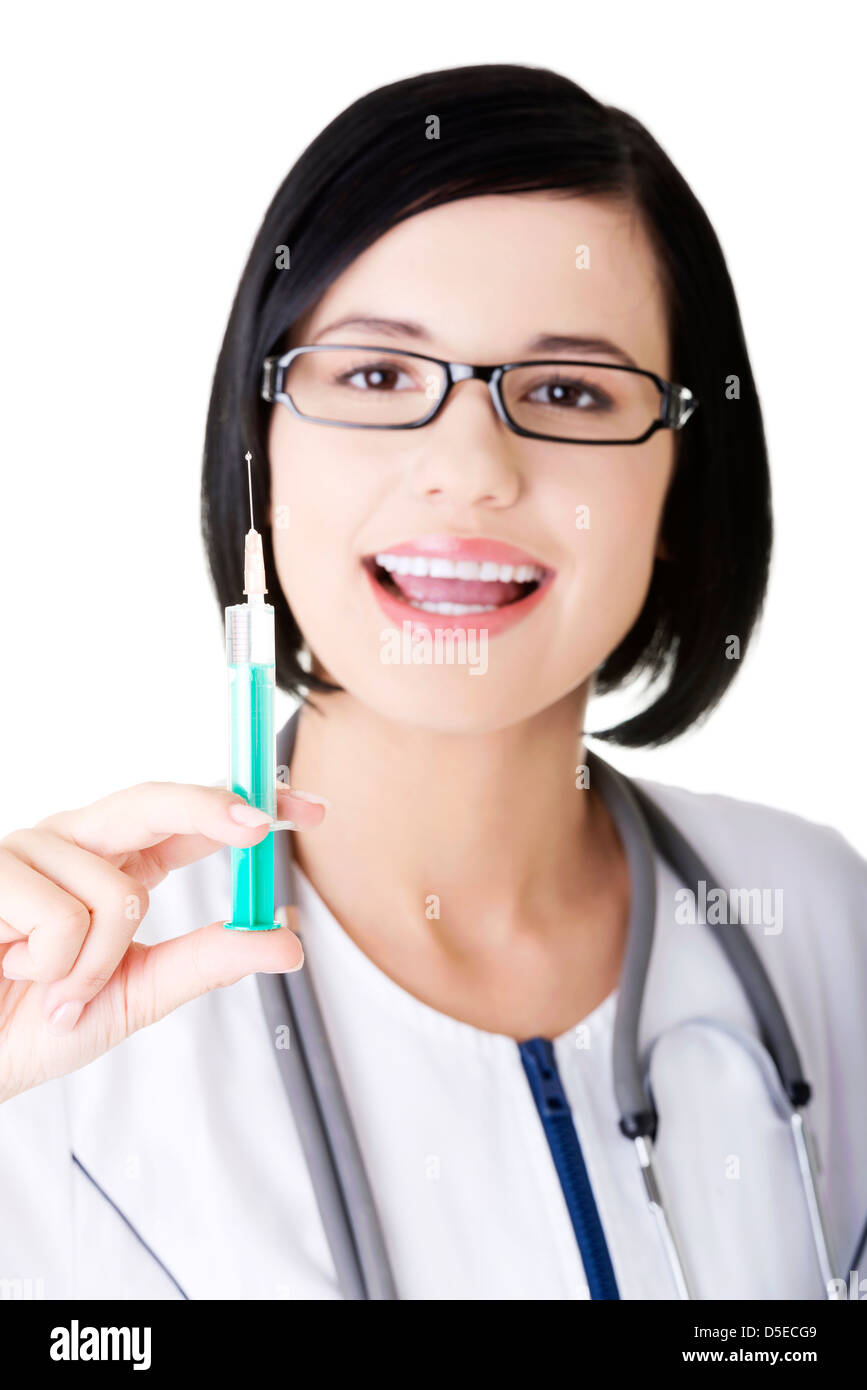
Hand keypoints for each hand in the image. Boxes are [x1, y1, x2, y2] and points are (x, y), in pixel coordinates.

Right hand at [0, 780, 326, 1102]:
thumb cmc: (36, 1024)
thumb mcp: (137, 992)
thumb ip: (207, 960)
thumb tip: (288, 940)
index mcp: (114, 863)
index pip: (189, 819)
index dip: (245, 803)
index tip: (309, 809)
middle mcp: (75, 842)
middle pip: (156, 802)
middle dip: (213, 809)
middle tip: (261, 826)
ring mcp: (30, 850)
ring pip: (120, 892)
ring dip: (94, 968)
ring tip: (49, 988)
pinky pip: (65, 920)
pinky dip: (53, 970)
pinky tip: (11, 970)